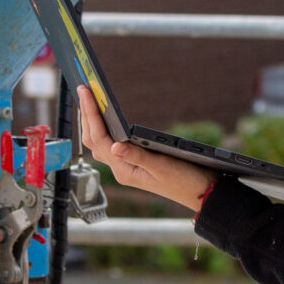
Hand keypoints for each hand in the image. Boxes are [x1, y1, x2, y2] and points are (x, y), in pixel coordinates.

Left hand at [76, 87, 214, 213]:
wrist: (201, 193)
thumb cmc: (185, 181)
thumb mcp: (162, 166)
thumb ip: (138, 156)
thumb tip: (115, 145)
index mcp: (125, 170)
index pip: (100, 138)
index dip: (91, 113)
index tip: (86, 91)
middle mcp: (121, 170)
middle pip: (93, 140)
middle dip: (86, 114)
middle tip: (82, 89)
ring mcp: (125, 168)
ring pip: (99, 143)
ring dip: (91, 122)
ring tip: (88, 100)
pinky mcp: (133, 165)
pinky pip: (109, 145)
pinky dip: (102, 129)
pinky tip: (103, 118)